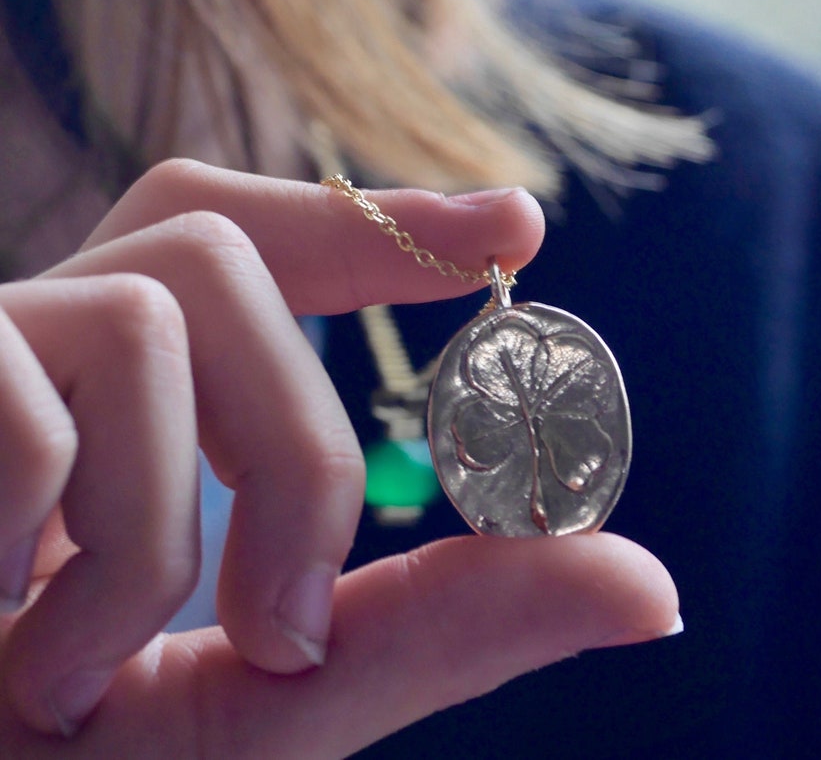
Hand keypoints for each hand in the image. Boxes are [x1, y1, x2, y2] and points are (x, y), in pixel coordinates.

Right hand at [0, 160, 677, 755]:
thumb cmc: (63, 758)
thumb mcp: (274, 697)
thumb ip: (446, 627)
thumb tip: (651, 587)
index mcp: (126, 394)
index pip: (255, 238)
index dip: (383, 221)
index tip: (516, 227)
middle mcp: (37, 334)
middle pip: (218, 252)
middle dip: (296, 442)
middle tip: (289, 623)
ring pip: (145, 311)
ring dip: (158, 535)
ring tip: (74, 675)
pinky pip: (31, 408)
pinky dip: (63, 558)